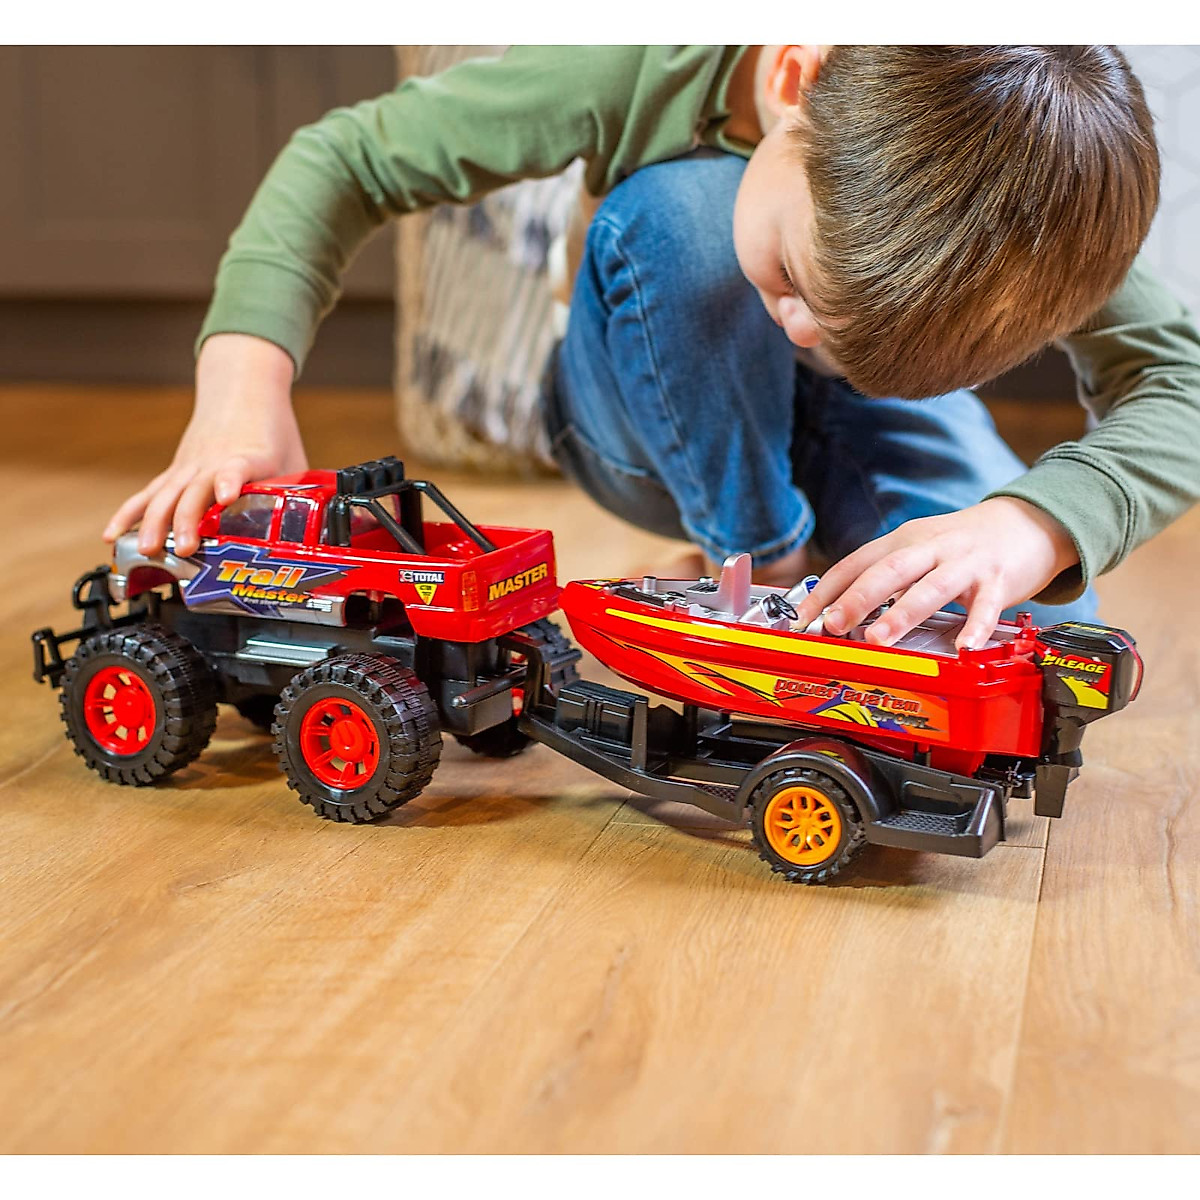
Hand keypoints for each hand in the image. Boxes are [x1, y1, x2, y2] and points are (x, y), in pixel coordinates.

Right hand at [103, 334, 307, 557]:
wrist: (243, 388)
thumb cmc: (272, 431)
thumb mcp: (294, 462)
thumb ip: (295, 498)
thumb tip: (304, 539)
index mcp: (252, 457)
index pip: (237, 467)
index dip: (230, 480)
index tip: (226, 494)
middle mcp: (214, 461)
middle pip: (195, 490)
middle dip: (187, 520)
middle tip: (183, 547)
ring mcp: (190, 466)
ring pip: (167, 494)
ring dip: (156, 523)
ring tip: (149, 549)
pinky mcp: (177, 471)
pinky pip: (150, 494)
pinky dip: (130, 514)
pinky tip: (113, 535)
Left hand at [790, 498, 1078, 650]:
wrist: (1027, 522)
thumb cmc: (962, 545)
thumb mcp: (918, 550)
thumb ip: (886, 577)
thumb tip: (841, 612)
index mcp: (903, 540)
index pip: (856, 563)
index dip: (826, 590)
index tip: (800, 618)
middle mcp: (930, 548)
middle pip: (889, 570)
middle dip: (857, 598)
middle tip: (832, 625)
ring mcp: (965, 563)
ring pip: (930, 588)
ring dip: (901, 613)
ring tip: (878, 639)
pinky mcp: (999, 580)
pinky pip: (985, 607)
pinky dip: (974, 628)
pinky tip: (963, 648)